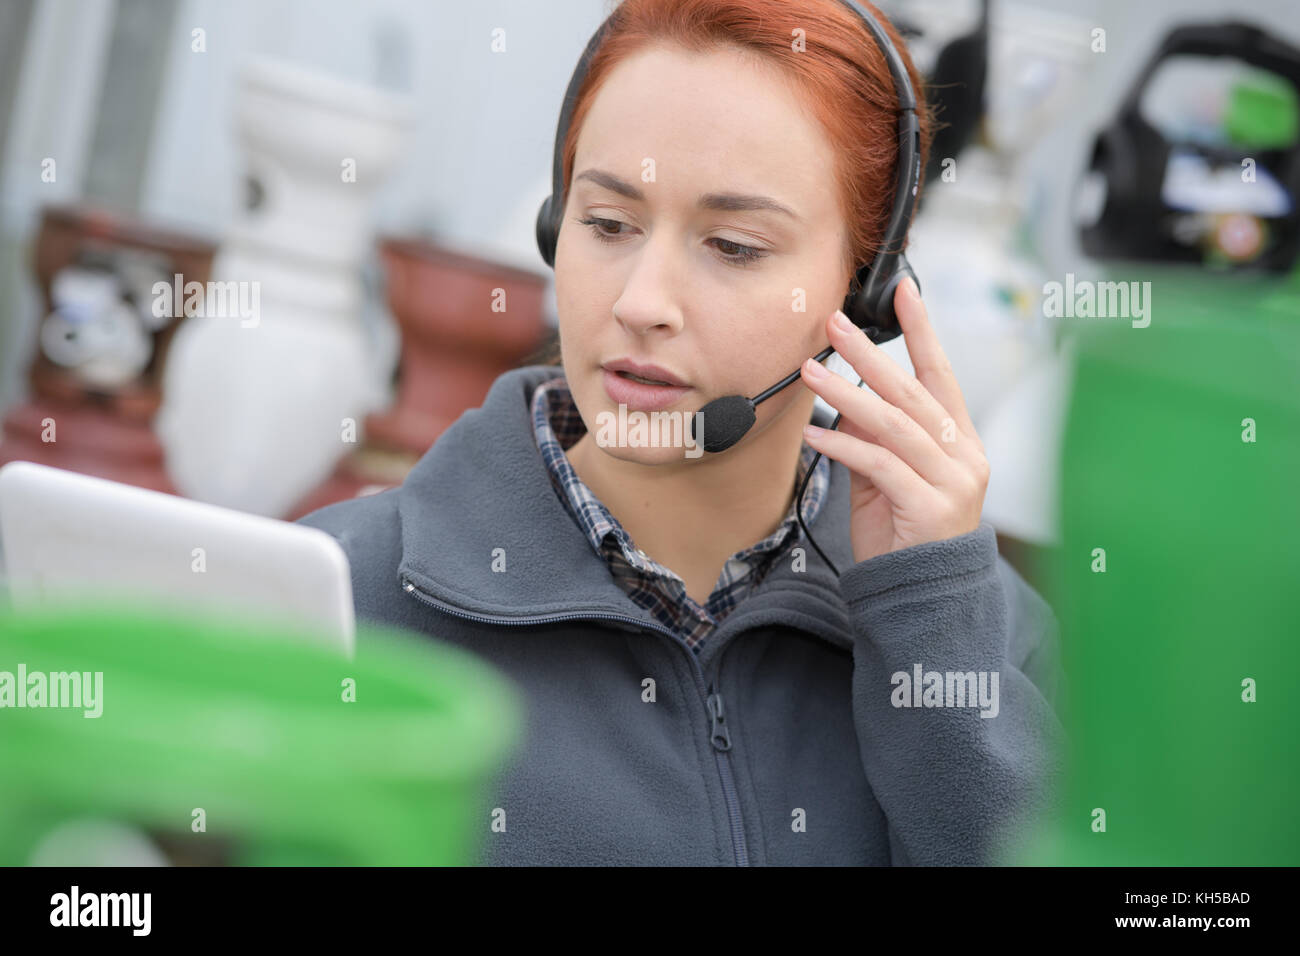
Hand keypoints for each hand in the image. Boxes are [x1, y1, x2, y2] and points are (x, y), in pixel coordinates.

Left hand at [798, 278, 988, 564]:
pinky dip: (844, 445)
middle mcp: (965, 454)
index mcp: (959, 440)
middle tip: (834, 325)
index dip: (922, 330)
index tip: (903, 291)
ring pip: (895, 423)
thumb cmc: (905, 533)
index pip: (940, 373)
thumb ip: (873, 437)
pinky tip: (816, 431)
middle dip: (870, 353)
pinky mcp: (930, 507)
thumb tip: (844, 398)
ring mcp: (953, 481)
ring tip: (811, 371)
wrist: (922, 596)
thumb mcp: (887, 476)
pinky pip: (880, 465)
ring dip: (848, 393)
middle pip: (912, 391)